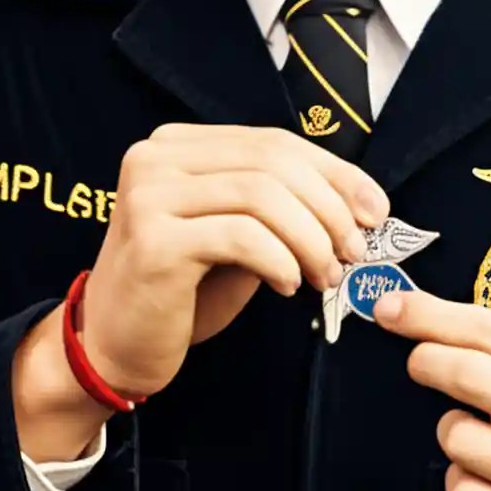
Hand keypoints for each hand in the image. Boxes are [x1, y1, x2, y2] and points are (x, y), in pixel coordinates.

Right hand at [12, 124, 390, 460]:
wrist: (115, 347)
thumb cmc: (182, 294)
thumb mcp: (238, 238)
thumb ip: (281, 209)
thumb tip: (359, 203)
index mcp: (177, 147)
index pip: (275, 143)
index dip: (336, 174)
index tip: (376, 211)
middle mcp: (156, 158)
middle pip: (273, 162)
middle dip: (329, 208)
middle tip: (355, 251)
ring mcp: (149, 196)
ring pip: (262, 195)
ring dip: (311, 238)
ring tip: (326, 275)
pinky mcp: (152, 241)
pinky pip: (242, 237)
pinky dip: (279, 260)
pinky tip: (288, 286)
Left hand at [375, 291, 490, 490]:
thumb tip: (409, 311)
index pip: (490, 330)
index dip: (429, 316)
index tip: (390, 308)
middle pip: (468, 375)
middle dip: (427, 361)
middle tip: (421, 363)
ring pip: (456, 438)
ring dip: (454, 432)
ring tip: (485, 438)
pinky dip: (462, 481)